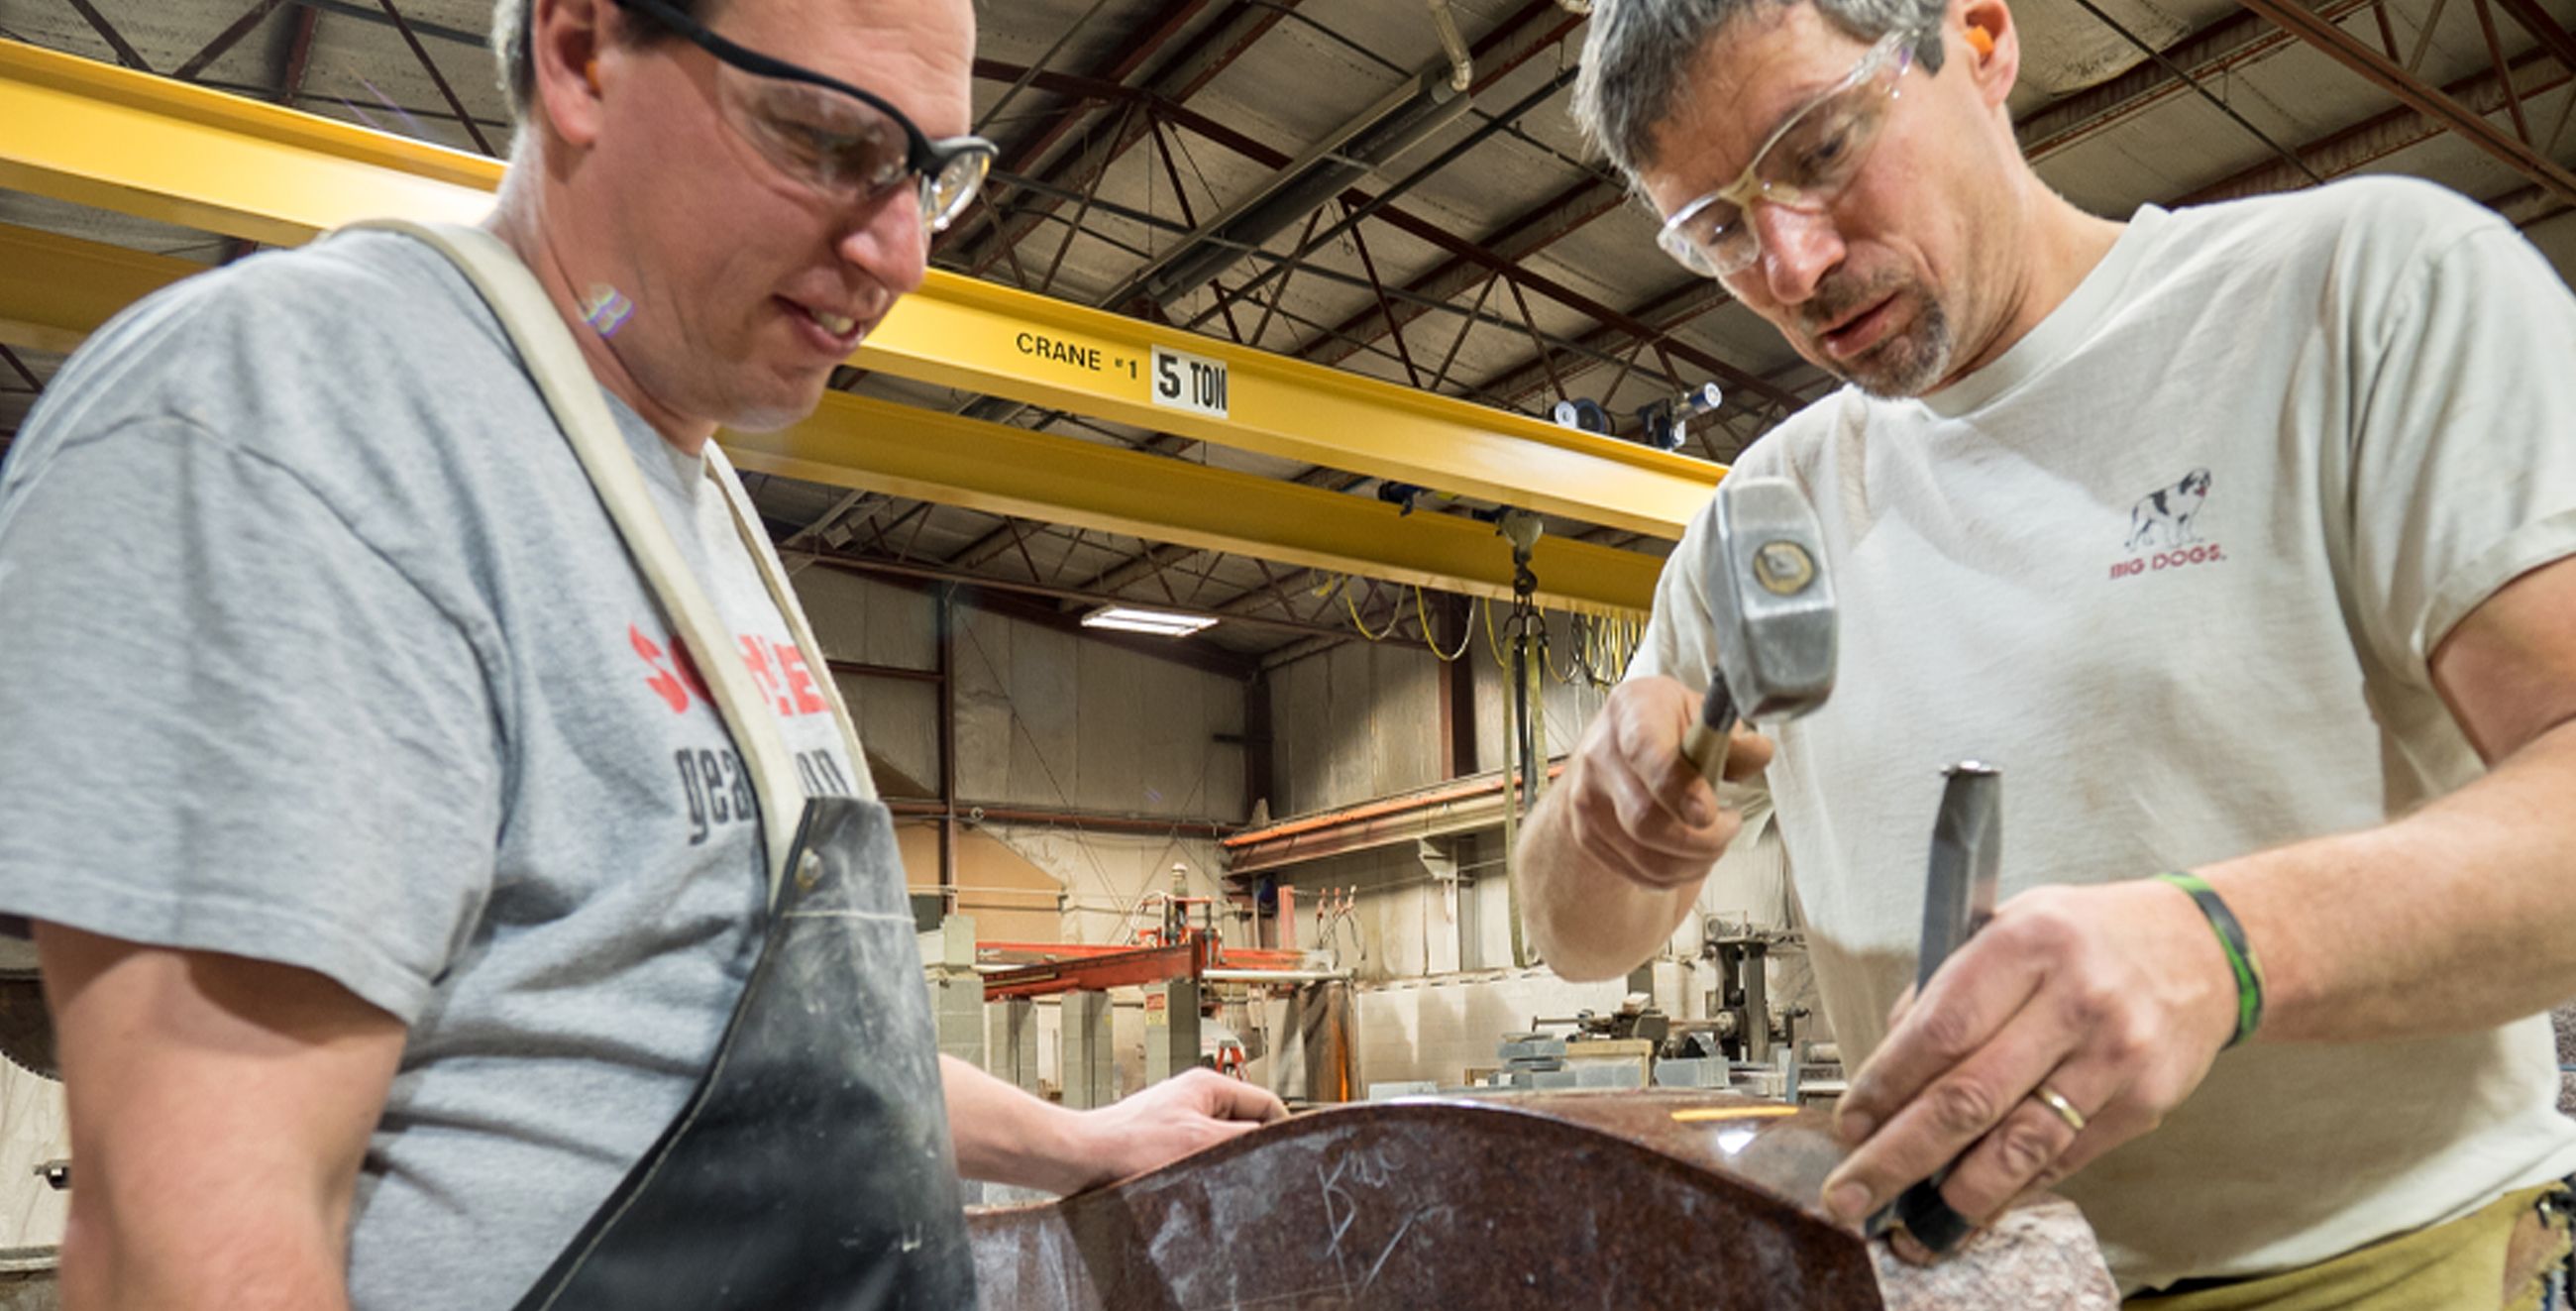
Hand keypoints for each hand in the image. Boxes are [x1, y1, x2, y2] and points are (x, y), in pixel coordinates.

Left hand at [1059, 1068, 1286, 1191]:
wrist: (1078, 1159)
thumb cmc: (1127, 1146)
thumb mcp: (1199, 1143)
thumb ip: (1243, 1140)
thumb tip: (1276, 1144)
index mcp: (1207, 1086)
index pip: (1266, 1104)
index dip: (1282, 1131)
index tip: (1290, 1159)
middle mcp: (1194, 1099)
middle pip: (1245, 1125)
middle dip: (1251, 1151)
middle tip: (1255, 1177)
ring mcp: (1178, 1120)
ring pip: (1222, 1144)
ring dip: (1223, 1164)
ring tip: (1218, 1183)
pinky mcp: (1162, 1143)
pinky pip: (1198, 1156)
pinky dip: (1202, 1171)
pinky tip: (1196, 1189)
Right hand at [1561, 675, 1773, 889]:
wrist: (1615, 744)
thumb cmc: (1664, 726)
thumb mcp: (1703, 715)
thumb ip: (1735, 739)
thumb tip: (1757, 752)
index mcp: (1632, 710)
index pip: (1646, 751)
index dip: (1679, 788)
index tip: (1710, 812)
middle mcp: (1600, 754)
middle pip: (1645, 818)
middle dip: (1702, 838)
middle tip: (1729, 827)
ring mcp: (1587, 799)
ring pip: (1644, 854)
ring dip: (1694, 861)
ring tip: (1715, 843)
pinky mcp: (1588, 834)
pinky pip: (1638, 872)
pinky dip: (1675, 875)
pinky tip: (1692, 857)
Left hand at [1819, 879, 2241, 1244]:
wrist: (2207, 948)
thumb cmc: (2090, 935)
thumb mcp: (2009, 926)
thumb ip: (1947, 988)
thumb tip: (1888, 1068)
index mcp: (2027, 943)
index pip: (1938, 1030)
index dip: (1884, 1086)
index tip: (1849, 1122)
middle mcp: (2074, 1000)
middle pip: (1968, 1097)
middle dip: (1898, 1154)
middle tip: (1852, 1189)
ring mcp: (2113, 1056)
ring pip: (2019, 1144)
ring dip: (1955, 1191)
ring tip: (1908, 1218)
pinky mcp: (2143, 1103)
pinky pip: (2063, 1159)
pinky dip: (2012, 1186)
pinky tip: (1973, 1199)